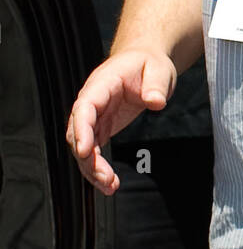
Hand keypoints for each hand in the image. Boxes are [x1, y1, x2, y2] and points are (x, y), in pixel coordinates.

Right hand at [66, 49, 176, 194]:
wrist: (145, 62)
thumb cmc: (148, 64)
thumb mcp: (158, 70)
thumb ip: (156, 85)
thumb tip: (156, 102)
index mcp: (102, 84)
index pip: (84, 107)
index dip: (81, 129)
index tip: (85, 150)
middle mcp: (92, 101)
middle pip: (78, 132)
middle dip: (87, 158)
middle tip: (105, 178)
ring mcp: (95, 116)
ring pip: (83, 146)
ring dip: (92, 168)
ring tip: (109, 186)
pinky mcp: (101, 127)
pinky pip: (94, 150)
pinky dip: (98, 168)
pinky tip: (110, 183)